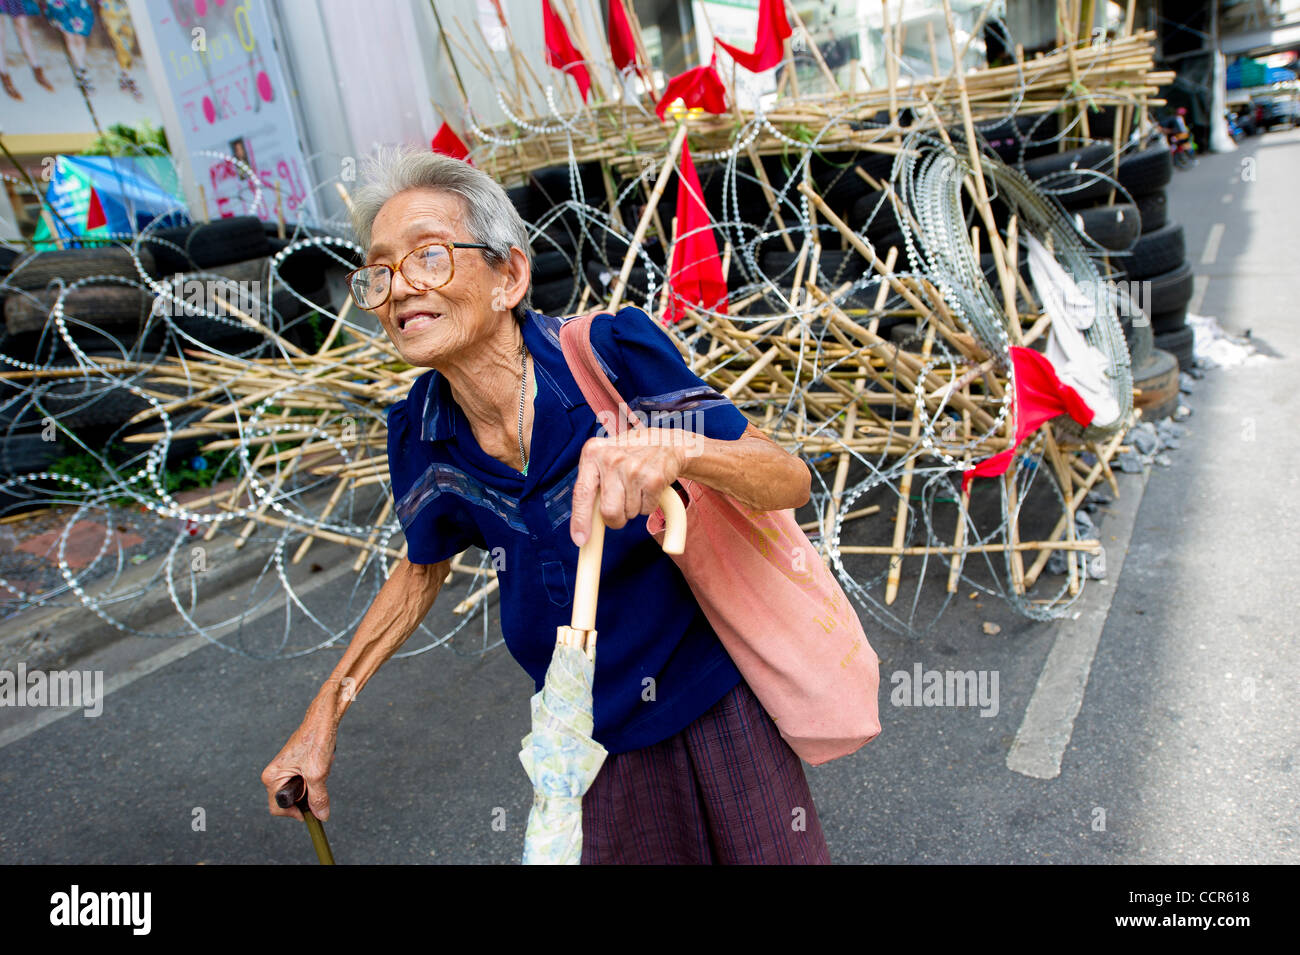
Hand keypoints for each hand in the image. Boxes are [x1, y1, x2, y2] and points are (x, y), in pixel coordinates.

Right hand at [260, 705, 338, 821]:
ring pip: (302, 790)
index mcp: (272, 777)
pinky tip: (324, 760)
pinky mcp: (296, 764)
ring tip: (322, 766)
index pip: (278, 808)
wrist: (324, 716)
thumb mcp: (318, 773)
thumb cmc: (317, 738)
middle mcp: (275, 774)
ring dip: (316, 783)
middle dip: (309, 794)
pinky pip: (307, 779)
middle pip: (291, 800)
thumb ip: (318, 797)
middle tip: (320, 778)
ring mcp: (285, 769)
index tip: (313, 810)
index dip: (296, 813)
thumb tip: (321, 816)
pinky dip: (318, 774)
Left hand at [570, 428, 687, 546]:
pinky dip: (648, 505)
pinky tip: (648, 487)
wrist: (667, 443)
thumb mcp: (605, 458)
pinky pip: (646, 510)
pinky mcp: (654, 479)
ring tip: (637, 487)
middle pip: (608, 511)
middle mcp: (611, 458)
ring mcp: (633, 468)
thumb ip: (592, 484)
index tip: (580, 540)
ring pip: (629, 513)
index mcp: (593, 452)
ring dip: (633, 509)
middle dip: (615, 520)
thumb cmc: (630, 454)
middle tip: (620, 512)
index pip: (582, 492)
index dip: (580, 520)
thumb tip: (584, 526)